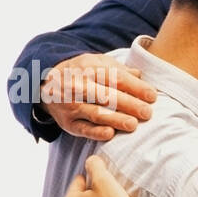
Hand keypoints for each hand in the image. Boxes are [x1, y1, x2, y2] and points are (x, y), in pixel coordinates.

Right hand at [39, 54, 156, 140]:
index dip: (135, 87)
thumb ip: (119, 69)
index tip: (152, 96)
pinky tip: (110, 134)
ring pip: (96, 113)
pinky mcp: (67, 122)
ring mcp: (72, 105)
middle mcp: (79, 86)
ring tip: (133, 124)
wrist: (45, 84)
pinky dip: (96, 132)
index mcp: (90, 69)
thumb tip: (141, 75)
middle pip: (107, 96)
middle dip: (129, 105)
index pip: (116, 78)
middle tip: (147, 113)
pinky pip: (82, 128)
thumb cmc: (81, 73)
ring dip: (115, 119)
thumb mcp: (97, 63)